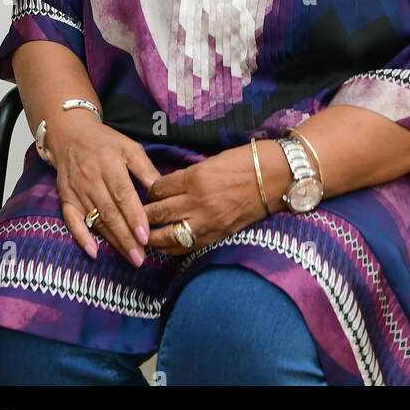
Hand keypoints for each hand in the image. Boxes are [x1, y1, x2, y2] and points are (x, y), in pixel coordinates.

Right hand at [50, 115, 162, 266]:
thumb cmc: (106, 142)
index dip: (134, 216)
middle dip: (126, 237)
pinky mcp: (65, 198)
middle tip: (140, 257)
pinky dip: (81, 237)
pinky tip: (93, 252)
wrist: (70, 135)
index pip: (123, 194)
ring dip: (112, 241)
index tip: (146, 236)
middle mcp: (91, 178)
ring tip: (129, 257)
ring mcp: (76, 190)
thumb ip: (145, 168)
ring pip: (95, 220)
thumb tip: (161, 190)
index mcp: (109, 163)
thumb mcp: (129, 147)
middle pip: (110, 212)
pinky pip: (71, 221)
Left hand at [144, 145, 272, 253]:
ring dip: (151, 237)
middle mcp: (197, 201)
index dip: (149, 192)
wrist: (277, 178)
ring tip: (141, 236)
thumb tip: (170, 187)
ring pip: (166, 236)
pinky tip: (163, 247)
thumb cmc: (247, 162)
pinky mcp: (216, 235)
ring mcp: (207, 221)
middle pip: (158, 213)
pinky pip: (186, 247)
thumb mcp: (212, 161)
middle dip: (142, 216)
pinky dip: (171, 248)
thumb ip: (190, 175)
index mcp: (195, 177)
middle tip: (132, 217)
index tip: (146, 194)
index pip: (158, 189)